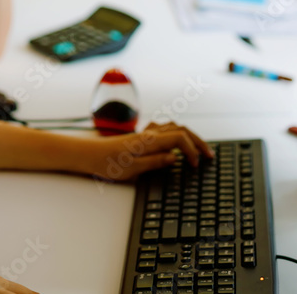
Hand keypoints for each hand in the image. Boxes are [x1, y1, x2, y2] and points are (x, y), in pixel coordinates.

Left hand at [88, 121, 213, 181]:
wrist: (88, 155)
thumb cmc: (106, 163)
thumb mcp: (132, 169)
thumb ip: (155, 162)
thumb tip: (175, 158)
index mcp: (149, 140)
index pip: (180, 139)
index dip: (192, 150)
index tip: (196, 165)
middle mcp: (149, 133)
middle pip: (181, 130)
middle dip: (198, 141)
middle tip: (209, 155)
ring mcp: (145, 133)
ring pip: (173, 127)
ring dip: (188, 136)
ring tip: (197, 148)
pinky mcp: (140, 137)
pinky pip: (163, 128)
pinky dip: (175, 133)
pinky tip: (174, 141)